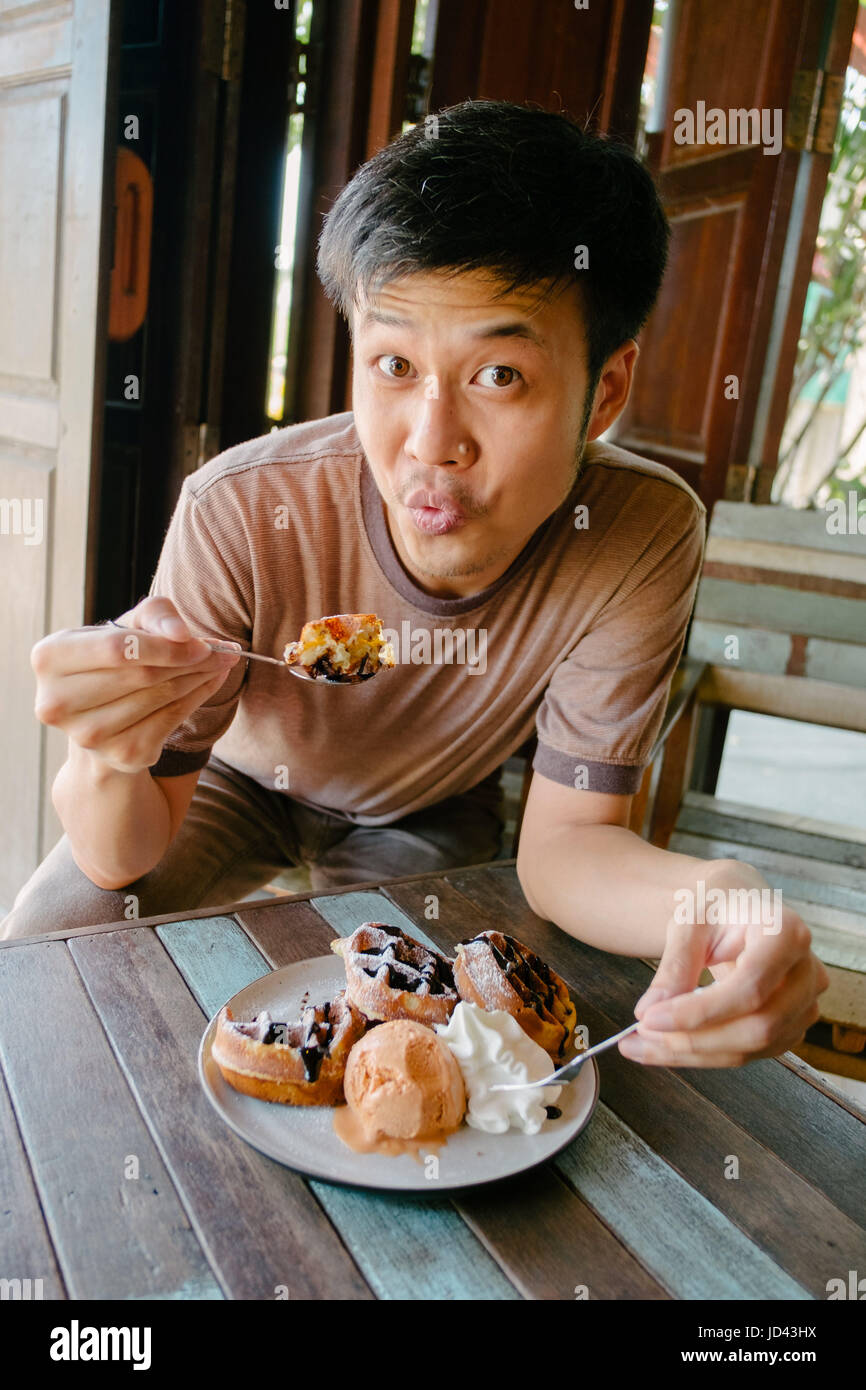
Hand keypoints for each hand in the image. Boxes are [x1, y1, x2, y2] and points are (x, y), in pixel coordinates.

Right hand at [31, 596, 240, 773]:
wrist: (103, 714)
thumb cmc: (113, 659)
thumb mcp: (127, 625)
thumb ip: (155, 614)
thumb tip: (181, 634)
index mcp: (49, 658)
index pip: (117, 649)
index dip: (164, 645)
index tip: (200, 641)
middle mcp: (58, 702)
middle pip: (141, 675)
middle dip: (189, 660)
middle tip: (223, 651)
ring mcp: (88, 735)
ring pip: (160, 697)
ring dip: (199, 677)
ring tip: (219, 662)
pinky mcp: (121, 755)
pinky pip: (171, 720)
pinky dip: (198, 698)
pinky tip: (210, 682)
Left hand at [619, 859, 829, 1067]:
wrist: (737, 904)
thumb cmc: (717, 904)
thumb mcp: (689, 921)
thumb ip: (674, 966)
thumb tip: (649, 1012)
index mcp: (787, 933)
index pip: (750, 988)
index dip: (700, 1012)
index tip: (650, 1019)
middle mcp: (807, 972)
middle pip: (757, 1027)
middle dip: (693, 1039)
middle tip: (639, 1037)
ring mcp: (804, 1003)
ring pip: (752, 1047)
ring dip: (692, 1053)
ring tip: (642, 1044)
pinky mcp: (791, 1026)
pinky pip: (748, 1052)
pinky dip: (703, 1054)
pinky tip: (666, 1045)